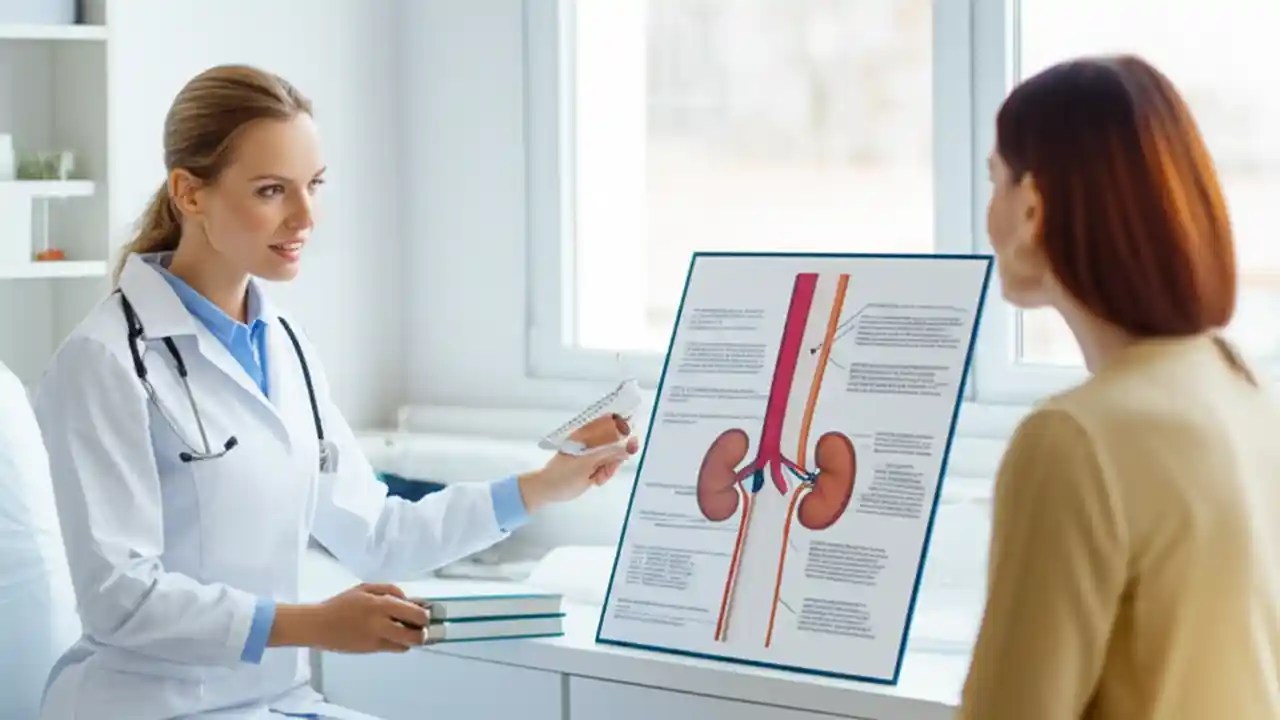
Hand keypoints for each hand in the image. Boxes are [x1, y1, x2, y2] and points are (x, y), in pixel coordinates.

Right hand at [273, 583, 428, 653]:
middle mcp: (382, 624)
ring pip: (406, 645)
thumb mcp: (366, 588)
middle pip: (415, 635)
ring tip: (406, 629)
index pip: (415, 614)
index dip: (425, 615)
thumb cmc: (342, 603)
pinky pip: (394, 648)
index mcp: (381, 605)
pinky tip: (392, 633)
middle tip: (420, 625)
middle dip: (423, 631)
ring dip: (411, 639)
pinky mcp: (372, 650)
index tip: (426, 612)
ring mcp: (377, 640)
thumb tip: (410, 600)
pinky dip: (398, 642)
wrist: (319, 625)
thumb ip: (391, 591)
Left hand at [519, 414, 639, 511]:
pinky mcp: (593, 467)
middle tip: (607, 468)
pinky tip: (594, 480)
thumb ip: (610, 452)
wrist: (549, 489)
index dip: (624, 429)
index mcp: (588, 434)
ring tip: (596, 477)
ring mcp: (593, 455)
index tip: (632, 440)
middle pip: (616, 444)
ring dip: (609, 469)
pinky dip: (604, 476)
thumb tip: (630, 445)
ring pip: (614, 458)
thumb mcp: (589, 461)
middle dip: (615, 458)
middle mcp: (592, 442)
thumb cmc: (564, 472)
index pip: (611, 424)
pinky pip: (608, 469)